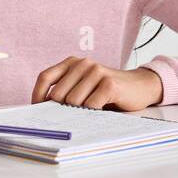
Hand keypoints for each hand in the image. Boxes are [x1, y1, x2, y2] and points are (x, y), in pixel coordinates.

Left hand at [32, 57, 163, 110]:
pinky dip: (94, 113)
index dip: (38, 96)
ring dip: (81, 112)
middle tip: (76, 114)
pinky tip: (103, 109)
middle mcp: (82, 63)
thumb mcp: (83, 88)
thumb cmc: (107, 92)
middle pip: (57, 94)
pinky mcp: (109, 83)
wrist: (140, 87)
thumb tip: (41, 110)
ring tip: (93, 109)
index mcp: (72, 62)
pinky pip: (90, 106)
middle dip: (63, 109)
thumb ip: (65, 92)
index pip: (45, 77)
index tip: (37, 111)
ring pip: (73, 102)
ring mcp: (96, 71)